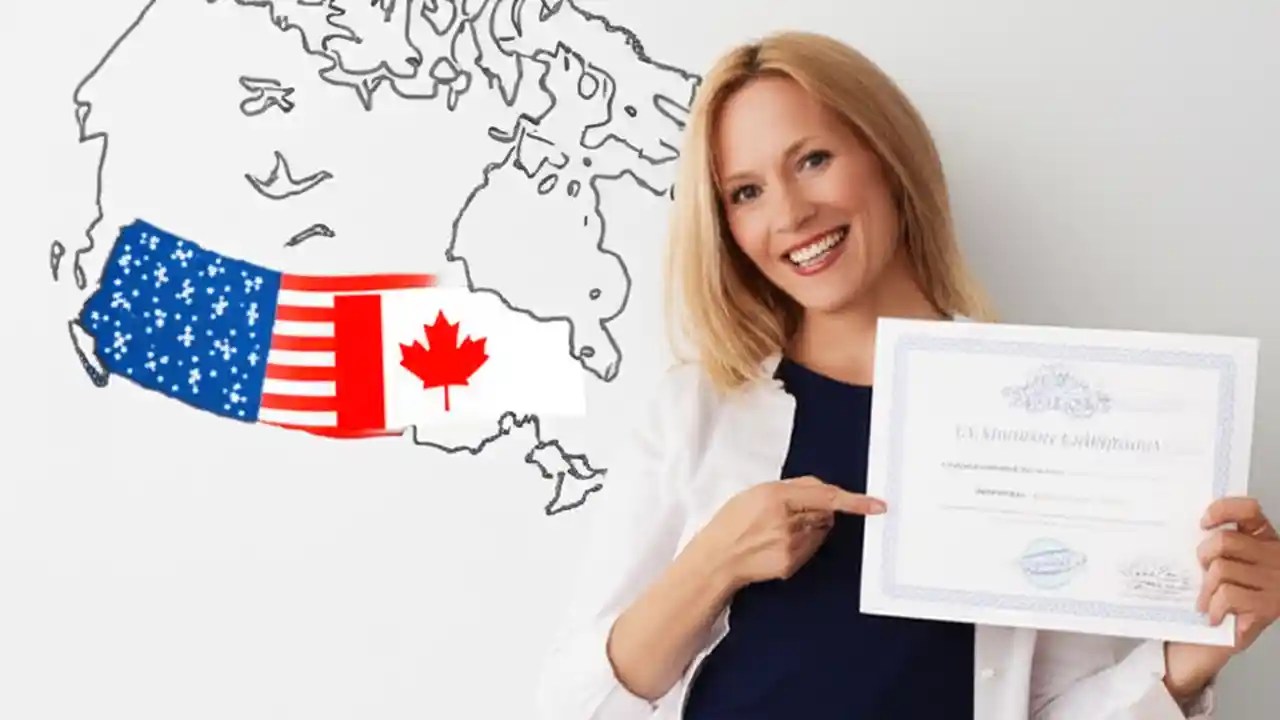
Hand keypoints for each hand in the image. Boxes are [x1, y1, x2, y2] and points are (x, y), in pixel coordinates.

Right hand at [696, 476, 885, 590]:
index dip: (856, 501)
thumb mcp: (756, 492)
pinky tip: (778, 544)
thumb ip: (792, 487)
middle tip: (792, 512)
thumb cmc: (733, 521)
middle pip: (825, 513)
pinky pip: (810, 548)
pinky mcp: (792, 564)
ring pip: (820, 530)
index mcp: (777, 498)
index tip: (878, 505)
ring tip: (778, 529)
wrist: (718, 558)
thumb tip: (823, 491)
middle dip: (818, 510)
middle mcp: (788, 523)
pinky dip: (802, 543)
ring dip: (809, 526)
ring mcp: (791, 546)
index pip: (827, 497)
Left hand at [1164, 496, 1279, 699]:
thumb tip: (1189, 524)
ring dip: (1205, 589)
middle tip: (1201, 572)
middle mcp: (1274, 558)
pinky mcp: (1268, 608)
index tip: (1203, 523)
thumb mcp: (1218, 565)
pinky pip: (1228, 595)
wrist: (1209, 645)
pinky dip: (1213, 606)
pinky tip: (1213, 615)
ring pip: (1221, 569)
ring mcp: (1274, 583)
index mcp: (1263, 539)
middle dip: (1203, 556)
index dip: (1223, 510)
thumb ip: (1216, 545)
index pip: (1248, 509)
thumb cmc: (1214, 600)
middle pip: (1225, 541)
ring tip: (1206, 601)